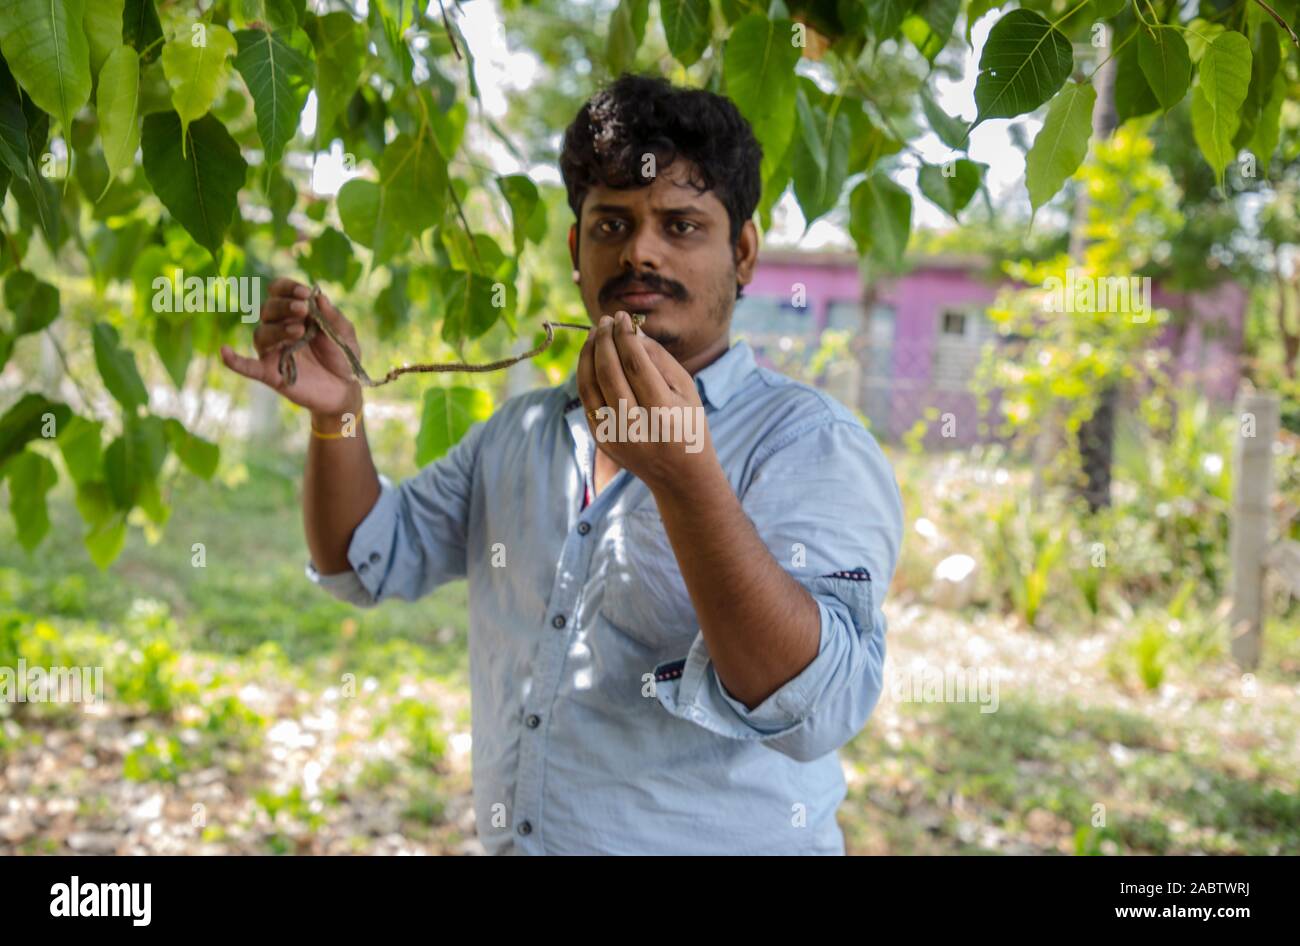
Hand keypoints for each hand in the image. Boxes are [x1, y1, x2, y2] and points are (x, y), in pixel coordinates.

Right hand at [220, 278, 362, 416]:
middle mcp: (280, 328)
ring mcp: (274, 351)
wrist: (345, 389)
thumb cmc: (343, 356)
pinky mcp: (271, 373)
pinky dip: (234, 360)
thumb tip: (319, 296)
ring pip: (261, 333)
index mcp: (296, 314)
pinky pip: (247, 367)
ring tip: (299, 331)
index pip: (279, 292)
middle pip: (268, 309)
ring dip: (277, 329)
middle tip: (303, 309)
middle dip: (284, 306)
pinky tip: (225, 352)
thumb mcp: (344, 334)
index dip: (287, 288)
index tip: (304, 293)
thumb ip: (333, 317)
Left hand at [577, 310, 718, 494]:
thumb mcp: (686, 389)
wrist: (680, 475)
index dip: (625, 335)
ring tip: (594, 334)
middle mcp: (635, 427)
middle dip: (604, 340)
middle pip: (609, 372)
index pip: (635, 364)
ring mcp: (614, 437)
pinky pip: (586, 400)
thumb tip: (630, 331)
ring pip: (589, 386)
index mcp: (662, 412)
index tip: (621, 316)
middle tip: (605, 320)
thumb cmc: (687, 423)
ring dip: (588, 354)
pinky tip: (591, 357)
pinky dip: (585, 374)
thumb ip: (658, 358)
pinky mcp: (601, 441)